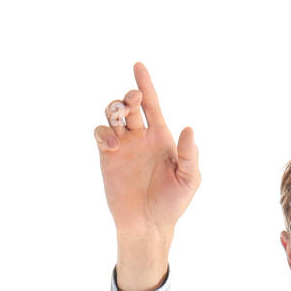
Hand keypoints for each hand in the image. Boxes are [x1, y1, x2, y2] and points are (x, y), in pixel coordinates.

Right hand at [94, 61, 199, 239]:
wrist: (148, 225)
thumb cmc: (172, 204)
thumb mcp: (189, 180)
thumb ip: (189, 155)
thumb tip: (189, 130)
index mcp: (161, 138)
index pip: (152, 105)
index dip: (145, 84)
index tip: (138, 66)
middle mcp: (141, 138)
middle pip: (130, 105)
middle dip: (129, 97)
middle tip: (133, 102)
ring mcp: (123, 146)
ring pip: (113, 114)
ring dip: (115, 110)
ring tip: (122, 120)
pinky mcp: (107, 157)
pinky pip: (100, 133)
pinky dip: (104, 132)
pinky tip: (112, 144)